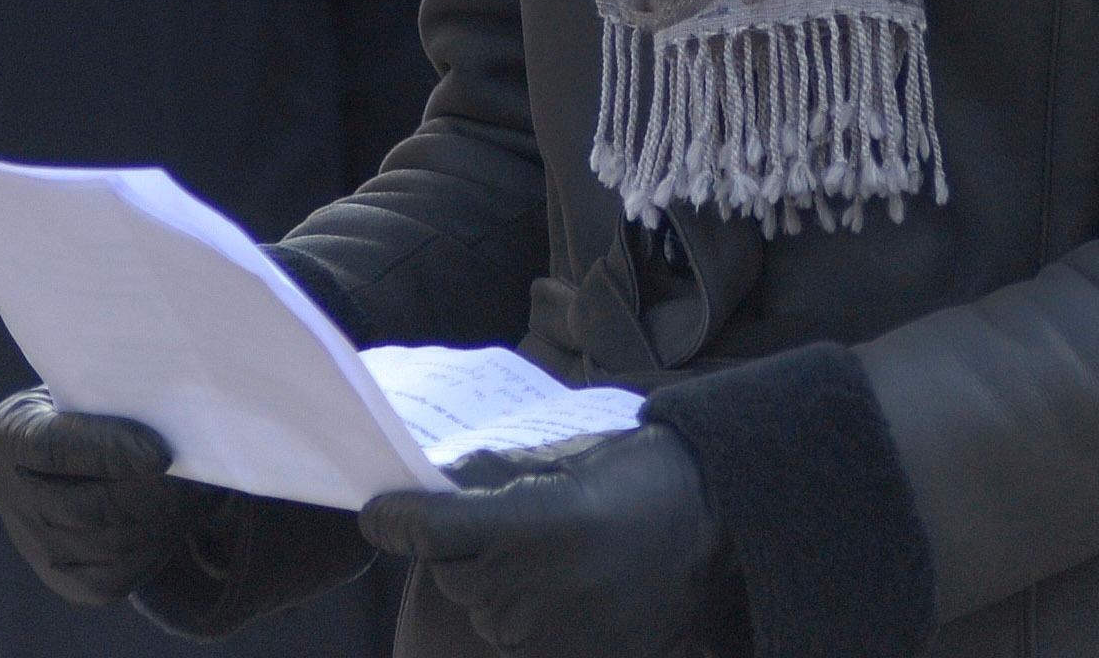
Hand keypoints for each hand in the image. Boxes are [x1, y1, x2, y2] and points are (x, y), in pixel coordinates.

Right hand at [0, 387, 369, 628]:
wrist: (94, 454)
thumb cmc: (105, 403)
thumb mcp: (98, 384)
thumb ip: (119, 393)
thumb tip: (180, 397)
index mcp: (8, 434)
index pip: (54, 447)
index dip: (109, 451)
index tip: (163, 454)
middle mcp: (9, 495)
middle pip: (86, 506)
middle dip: (147, 495)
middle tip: (194, 480)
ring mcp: (35, 545)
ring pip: (108, 544)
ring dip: (159, 523)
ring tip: (194, 495)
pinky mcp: (70, 581)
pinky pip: (119, 576)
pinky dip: (155, 551)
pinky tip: (176, 521)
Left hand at [361, 425, 739, 655]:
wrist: (719, 533)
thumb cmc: (644, 478)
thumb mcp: (568, 460)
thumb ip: (500, 477)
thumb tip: (442, 484)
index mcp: (528, 523)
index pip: (428, 529)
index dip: (395, 519)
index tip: (378, 511)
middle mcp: (527, 586)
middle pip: (450, 571)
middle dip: (461, 548)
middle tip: (504, 525)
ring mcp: (543, 634)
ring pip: (480, 607)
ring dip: (494, 583)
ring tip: (551, 559)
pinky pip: (515, 639)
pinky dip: (526, 615)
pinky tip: (566, 590)